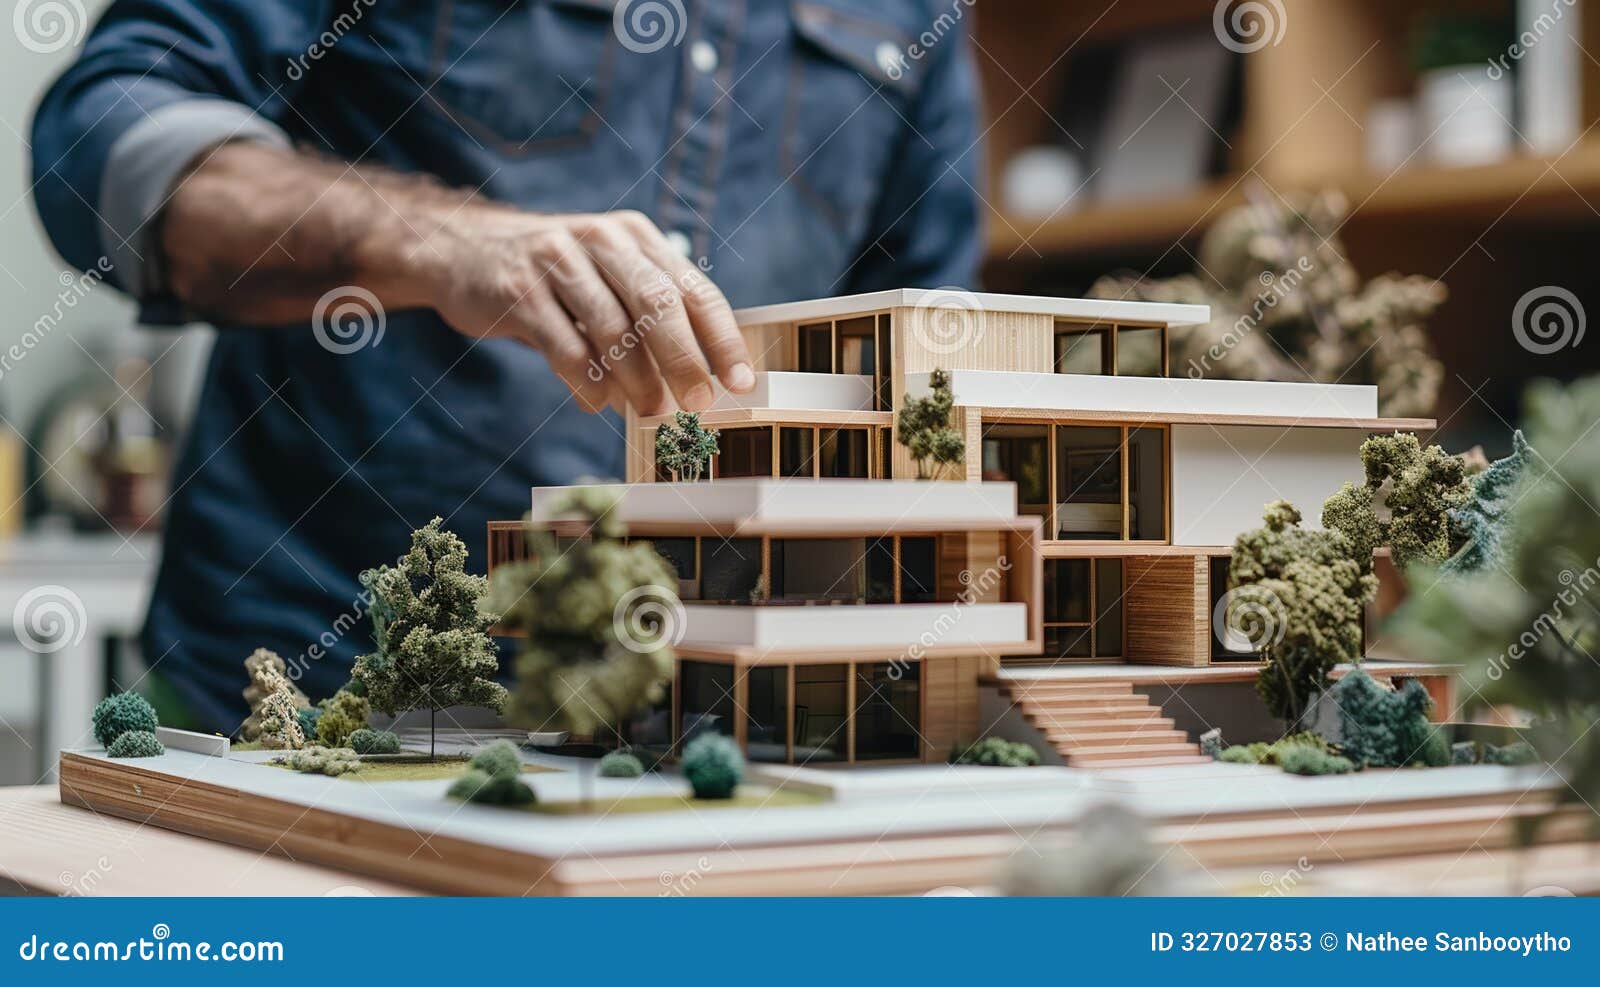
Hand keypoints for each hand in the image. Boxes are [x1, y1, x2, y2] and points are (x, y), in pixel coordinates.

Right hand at [421, 208, 753, 414]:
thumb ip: (649, 317)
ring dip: (636, 380)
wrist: (464, 248)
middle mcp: (602, 240)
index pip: (693, 290)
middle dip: (685, 360)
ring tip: (648, 411)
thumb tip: (695, 381)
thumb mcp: (607, 276)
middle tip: (697, 404)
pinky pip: (565, 346)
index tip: (742, 382)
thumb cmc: (555, 276)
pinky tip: (597, 403)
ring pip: (612, 329)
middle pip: (658, 304)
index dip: (723, 339)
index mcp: (636, 237)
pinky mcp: (519, 290)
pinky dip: (588, 383)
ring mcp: (558, 261)